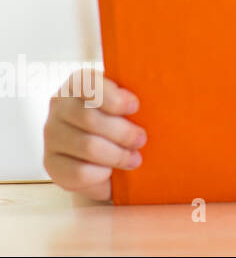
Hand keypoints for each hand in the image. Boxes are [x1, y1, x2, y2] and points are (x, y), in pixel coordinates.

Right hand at [43, 68, 146, 200]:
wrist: (109, 157)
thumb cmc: (125, 121)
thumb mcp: (130, 104)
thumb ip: (136, 97)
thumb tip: (161, 95)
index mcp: (78, 84)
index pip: (87, 83)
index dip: (113, 97)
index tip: (135, 107)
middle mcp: (59, 107)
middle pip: (89, 118)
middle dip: (123, 132)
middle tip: (142, 140)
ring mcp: (51, 136)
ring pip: (87, 146)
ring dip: (117, 155)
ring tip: (135, 159)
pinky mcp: (51, 164)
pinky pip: (78, 172)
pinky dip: (101, 173)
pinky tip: (110, 171)